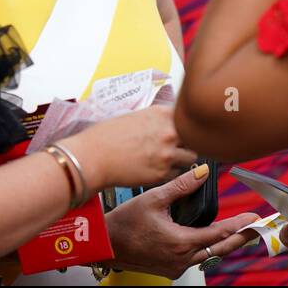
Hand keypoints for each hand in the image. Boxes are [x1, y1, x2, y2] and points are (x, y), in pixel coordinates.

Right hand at [68, 105, 196, 191]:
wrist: (92, 157)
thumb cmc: (107, 136)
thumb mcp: (135, 116)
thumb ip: (157, 120)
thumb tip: (169, 124)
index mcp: (162, 113)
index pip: (188, 117)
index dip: (185, 125)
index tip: (182, 130)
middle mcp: (169, 132)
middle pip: (195, 137)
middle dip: (187, 142)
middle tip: (176, 147)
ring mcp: (167, 153)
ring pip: (191, 157)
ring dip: (182, 159)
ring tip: (166, 160)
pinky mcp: (162, 173)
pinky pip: (176, 174)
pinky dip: (169, 173)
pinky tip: (155, 169)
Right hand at [103, 165, 259, 279]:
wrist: (106, 244)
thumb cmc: (124, 223)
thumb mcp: (154, 199)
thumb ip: (181, 186)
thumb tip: (202, 173)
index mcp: (180, 243)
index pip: (219, 234)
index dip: (239, 225)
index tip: (254, 219)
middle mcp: (181, 259)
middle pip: (220, 249)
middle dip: (240, 238)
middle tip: (256, 228)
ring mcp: (175, 267)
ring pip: (209, 256)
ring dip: (224, 244)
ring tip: (240, 232)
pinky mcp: (170, 269)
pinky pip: (195, 259)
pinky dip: (206, 249)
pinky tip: (212, 240)